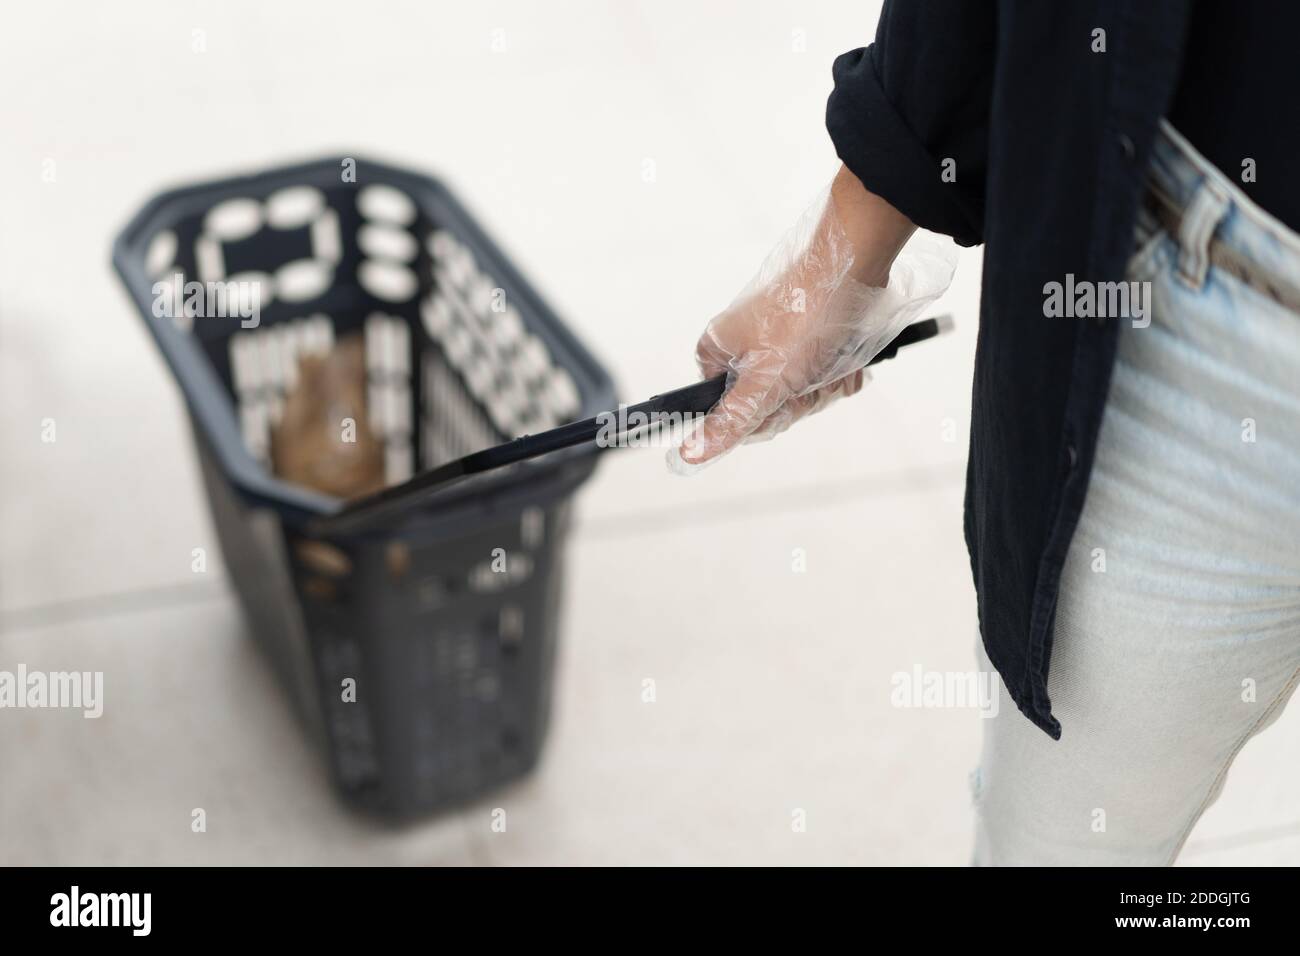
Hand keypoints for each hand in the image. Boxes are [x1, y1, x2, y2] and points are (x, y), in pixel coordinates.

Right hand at [670, 166, 955, 471]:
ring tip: (832, 363)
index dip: (758, 418)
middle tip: (810, 378)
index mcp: (717, 352)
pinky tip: (846, 360)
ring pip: (796, 394)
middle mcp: (742, 347)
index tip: (779, 404)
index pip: (727, 412)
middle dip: (797, 401)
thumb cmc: (805, 316)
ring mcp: (775, 343)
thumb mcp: (765, 381)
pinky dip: (835, 373)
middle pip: (765, 406)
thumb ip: (730, 421)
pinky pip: (817, 375)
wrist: (853, 265)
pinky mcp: (806, 338)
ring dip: (822, 387)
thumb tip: (689, 454)